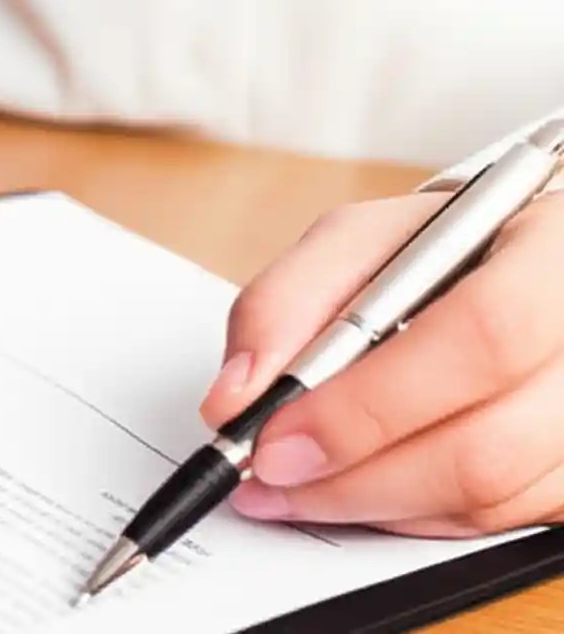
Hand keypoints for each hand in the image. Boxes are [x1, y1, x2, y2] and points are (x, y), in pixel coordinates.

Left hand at [199, 188, 563, 536]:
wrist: (513, 268)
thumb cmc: (437, 251)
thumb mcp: (354, 243)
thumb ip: (284, 304)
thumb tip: (234, 398)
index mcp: (554, 251)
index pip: (482, 337)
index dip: (370, 404)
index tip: (276, 438)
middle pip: (487, 445)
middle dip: (354, 476)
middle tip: (268, 477)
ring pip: (491, 499)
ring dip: (371, 505)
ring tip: (293, 488)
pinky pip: (495, 521)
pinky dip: (410, 514)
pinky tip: (360, 487)